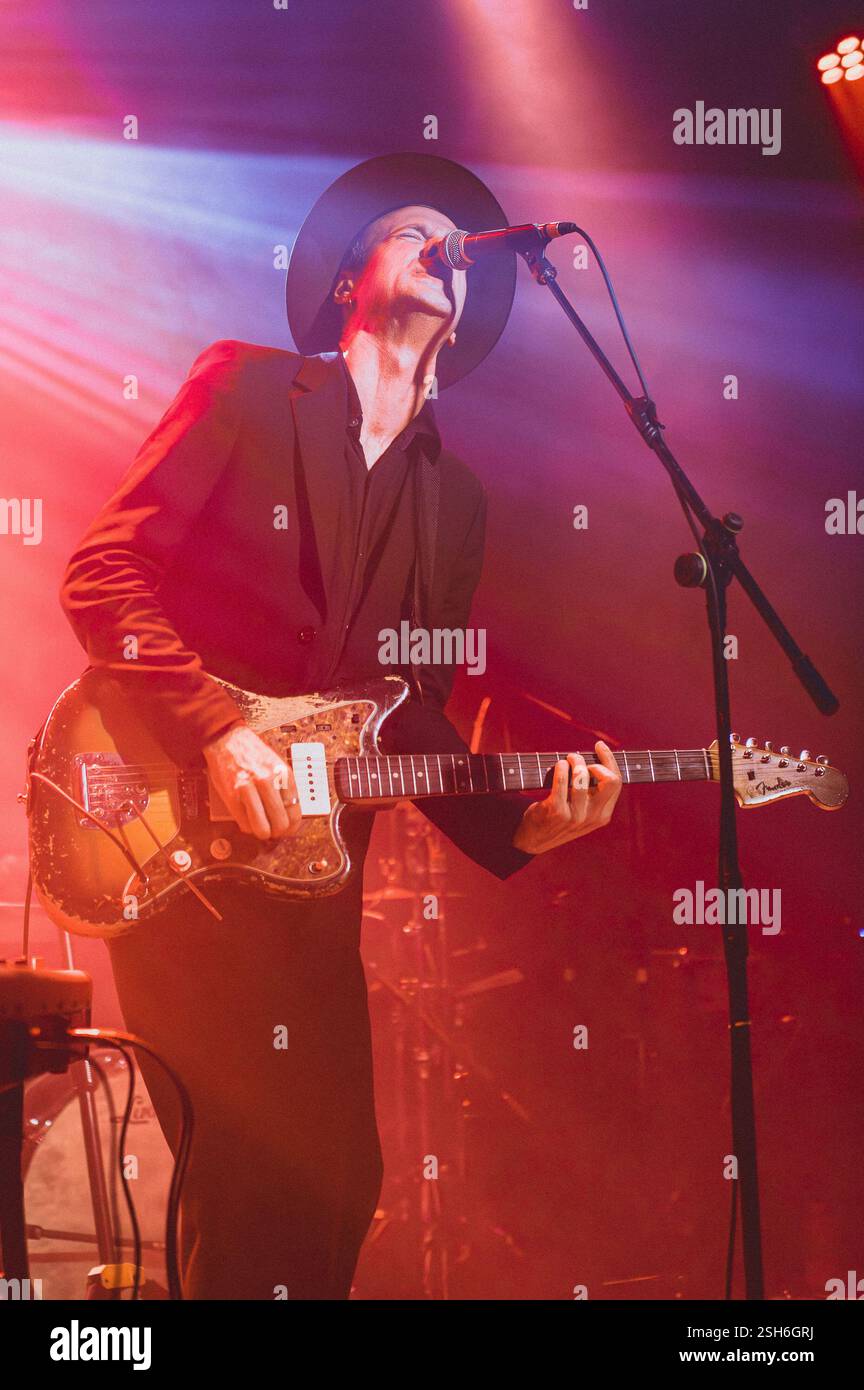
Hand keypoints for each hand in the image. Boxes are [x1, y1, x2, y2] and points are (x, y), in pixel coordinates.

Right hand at [203, 724, 300, 840]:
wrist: (227, 740)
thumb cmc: (252, 753)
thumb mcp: (276, 765)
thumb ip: (284, 787)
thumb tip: (290, 812)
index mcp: (283, 773)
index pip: (295, 810)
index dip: (293, 825)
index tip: (289, 827)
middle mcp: (267, 781)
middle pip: (281, 823)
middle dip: (278, 832)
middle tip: (274, 831)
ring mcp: (248, 789)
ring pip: (263, 828)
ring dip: (263, 833)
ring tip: (262, 829)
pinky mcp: (232, 796)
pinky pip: (245, 823)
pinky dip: (247, 827)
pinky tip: (248, 821)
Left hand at [512, 744, 621, 854]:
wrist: (534, 839)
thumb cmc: (560, 816)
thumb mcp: (583, 811)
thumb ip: (593, 792)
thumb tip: (599, 758)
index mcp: (603, 815)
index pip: (616, 782)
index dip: (609, 760)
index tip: (600, 746)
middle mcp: (592, 817)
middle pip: (610, 780)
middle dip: (597, 762)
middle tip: (579, 759)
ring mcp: (575, 815)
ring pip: (583, 776)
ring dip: (574, 761)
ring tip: (565, 760)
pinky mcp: (556, 811)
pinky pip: (562, 780)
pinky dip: (561, 767)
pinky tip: (558, 766)